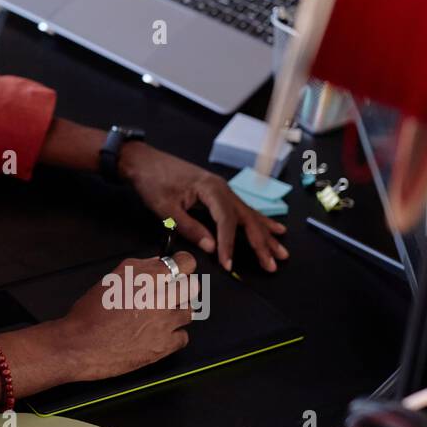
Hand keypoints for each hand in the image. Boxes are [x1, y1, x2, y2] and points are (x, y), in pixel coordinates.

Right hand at [46, 252, 196, 380]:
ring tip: (159, 316)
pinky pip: (183, 337)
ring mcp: (165, 322)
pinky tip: (158, 333)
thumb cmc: (90, 313)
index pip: (186, 263)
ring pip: (190, 311)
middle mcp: (161, 297)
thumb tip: (157, 263)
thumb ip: (140, 268)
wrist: (81, 345)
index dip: (182, 265)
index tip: (179, 269)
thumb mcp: (112, 278)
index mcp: (147, 276)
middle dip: (182, 288)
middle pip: (193, 287)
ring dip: (177, 311)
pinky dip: (173, 335)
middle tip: (169, 293)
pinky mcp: (165, 345)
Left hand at [120, 142, 288, 272]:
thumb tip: (211, 247)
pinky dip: (260, 221)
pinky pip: (243, 209)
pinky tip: (274, 228)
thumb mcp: (165, 208)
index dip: (229, 244)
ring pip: (249, 214)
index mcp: (210, 189)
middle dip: (261, 243)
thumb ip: (189, 227)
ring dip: (266, 234)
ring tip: (282, 251)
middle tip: (273, 264)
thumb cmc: (152, 181)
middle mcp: (222, 188)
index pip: (226, 221)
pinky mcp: (218, 192)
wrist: (143, 161)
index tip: (229, 264)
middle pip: (246, 218)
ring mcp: (222, 189)